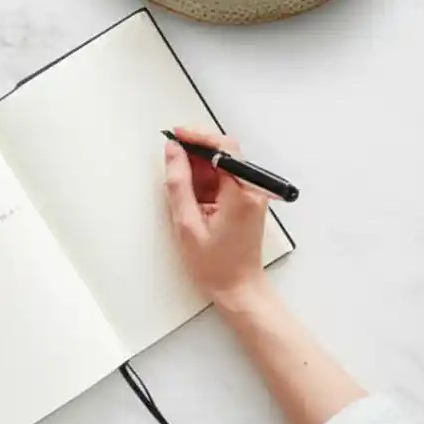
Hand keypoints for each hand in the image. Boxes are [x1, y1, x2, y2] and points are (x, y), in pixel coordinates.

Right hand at [164, 127, 270, 308]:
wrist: (238, 289)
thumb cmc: (216, 265)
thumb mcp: (186, 224)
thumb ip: (178, 183)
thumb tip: (173, 152)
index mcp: (242, 193)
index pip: (223, 148)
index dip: (198, 137)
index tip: (176, 134)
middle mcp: (252, 190)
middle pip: (224, 153)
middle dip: (196, 151)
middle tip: (171, 156)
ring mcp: (251, 195)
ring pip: (222, 165)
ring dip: (198, 168)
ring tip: (179, 185)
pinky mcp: (245, 201)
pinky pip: (223, 180)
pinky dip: (204, 181)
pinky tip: (190, 196)